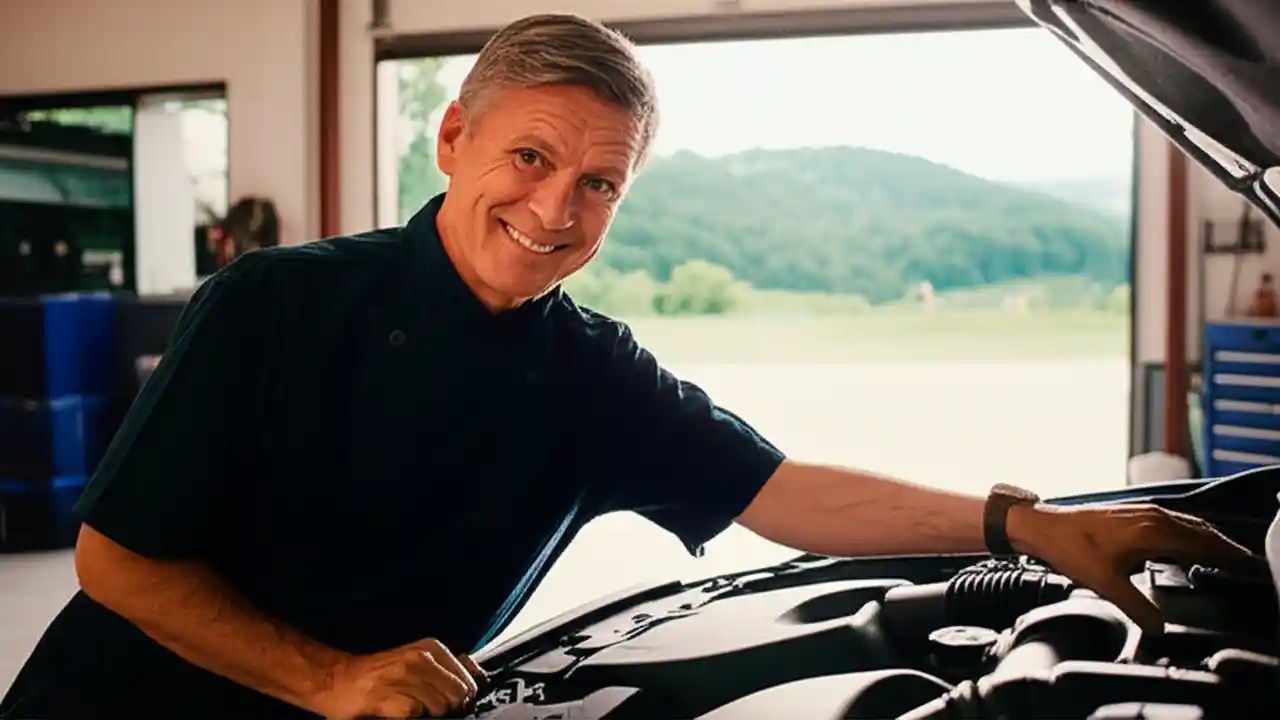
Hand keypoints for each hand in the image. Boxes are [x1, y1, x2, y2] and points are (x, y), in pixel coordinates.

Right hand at [313, 638, 487, 718]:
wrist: (338, 680)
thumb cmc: (381, 674)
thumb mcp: (418, 659)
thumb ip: (450, 665)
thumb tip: (479, 674)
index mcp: (432, 648)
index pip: (469, 679)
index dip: (462, 696)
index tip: (449, 702)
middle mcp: (421, 659)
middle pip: (459, 695)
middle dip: (450, 707)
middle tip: (429, 708)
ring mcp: (405, 677)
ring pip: (442, 707)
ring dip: (431, 714)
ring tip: (412, 708)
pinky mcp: (390, 698)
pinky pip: (418, 714)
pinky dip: (414, 717)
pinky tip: (400, 711)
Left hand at [1007, 502, 1259, 633]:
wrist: (1041, 526)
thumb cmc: (1069, 548)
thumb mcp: (1105, 584)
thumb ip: (1137, 607)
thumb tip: (1158, 627)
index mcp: (1151, 531)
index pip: (1201, 542)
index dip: (1225, 555)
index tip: (1243, 565)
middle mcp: (1151, 516)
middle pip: (1199, 530)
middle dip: (1222, 546)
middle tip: (1239, 562)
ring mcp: (1141, 511)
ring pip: (1186, 522)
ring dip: (1206, 536)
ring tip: (1220, 553)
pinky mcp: (1131, 511)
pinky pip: (1171, 519)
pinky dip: (1187, 530)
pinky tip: (1184, 541)